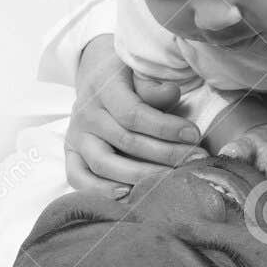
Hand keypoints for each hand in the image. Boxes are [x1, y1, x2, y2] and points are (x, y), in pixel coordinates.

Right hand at [65, 35, 208, 195]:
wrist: (95, 76)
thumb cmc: (127, 77)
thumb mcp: (140, 71)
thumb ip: (153, 86)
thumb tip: (171, 94)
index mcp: (103, 89)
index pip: (133, 113)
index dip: (165, 127)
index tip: (194, 135)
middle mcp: (85, 114)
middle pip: (125, 141)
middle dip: (165, 154)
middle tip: (195, 160)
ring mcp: (76, 137)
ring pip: (104, 163)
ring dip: (140, 175)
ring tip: (170, 180)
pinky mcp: (71, 154)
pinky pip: (78, 178)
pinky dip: (100, 190)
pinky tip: (128, 195)